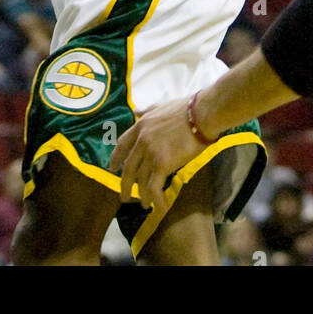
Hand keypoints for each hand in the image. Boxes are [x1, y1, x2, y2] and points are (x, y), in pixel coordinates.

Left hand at [109, 99, 203, 220]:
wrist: (200, 115)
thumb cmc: (185, 109)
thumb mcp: (160, 106)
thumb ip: (146, 110)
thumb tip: (135, 111)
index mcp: (140, 126)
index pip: (122, 145)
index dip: (116, 158)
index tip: (112, 168)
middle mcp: (142, 140)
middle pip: (128, 167)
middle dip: (125, 185)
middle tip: (124, 197)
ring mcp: (151, 153)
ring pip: (141, 180)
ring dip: (142, 195)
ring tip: (145, 204)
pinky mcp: (162, 164)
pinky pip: (155, 186)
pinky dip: (156, 199)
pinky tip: (159, 207)